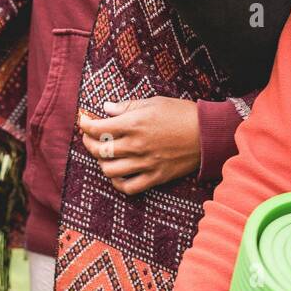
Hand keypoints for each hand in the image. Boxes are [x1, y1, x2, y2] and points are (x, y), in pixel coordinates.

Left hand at [78, 96, 200, 195]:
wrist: (207, 134)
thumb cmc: (180, 113)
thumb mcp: (153, 102)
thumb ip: (127, 107)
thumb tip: (106, 108)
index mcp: (134, 123)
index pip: (98, 128)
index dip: (85, 125)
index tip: (83, 121)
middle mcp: (136, 145)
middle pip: (99, 150)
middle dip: (88, 143)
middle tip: (89, 138)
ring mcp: (145, 163)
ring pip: (109, 170)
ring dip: (101, 163)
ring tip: (104, 156)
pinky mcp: (155, 176)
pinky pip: (129, 187)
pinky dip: (118, 183)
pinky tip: (117, 174)